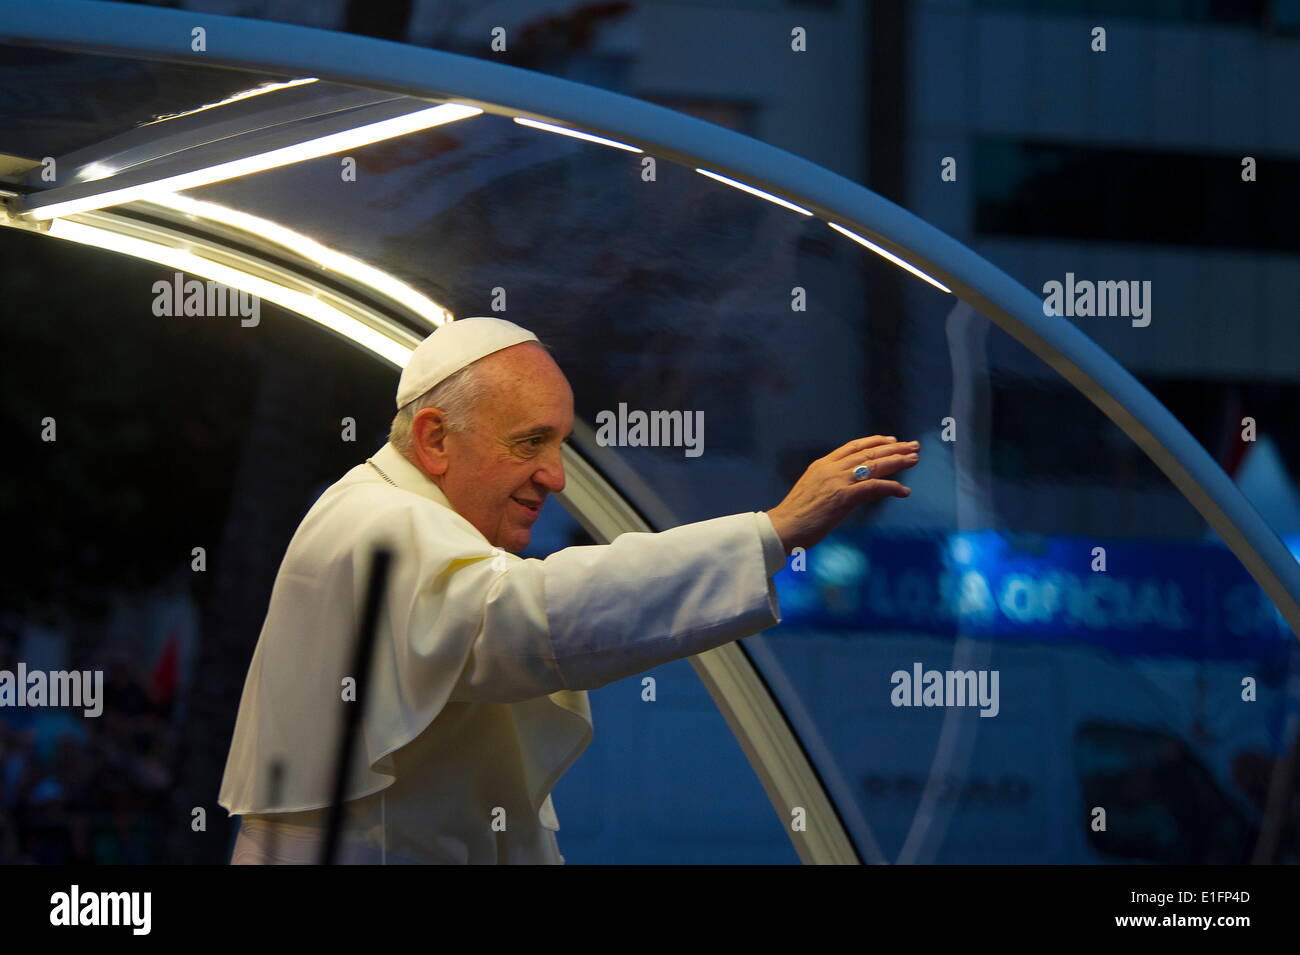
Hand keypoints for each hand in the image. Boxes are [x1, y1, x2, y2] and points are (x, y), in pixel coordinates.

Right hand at [766, 436, 919, 551]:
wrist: (782, 528)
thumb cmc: (795, 516)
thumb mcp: (812, 491)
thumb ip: (829, 483)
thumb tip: (847, 488)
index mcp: (822, 465)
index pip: (853, 447)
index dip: (874, 442)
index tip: (891, 440)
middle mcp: (831, 469)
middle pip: (868, 453)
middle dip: (893, 448)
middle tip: (913, 446)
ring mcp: (837, 481)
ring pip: (874, 465)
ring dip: (897, 462)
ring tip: (915, 459)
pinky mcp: (842, 498)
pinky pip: (873, 487)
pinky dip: (891, 487)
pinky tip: (903, 491)